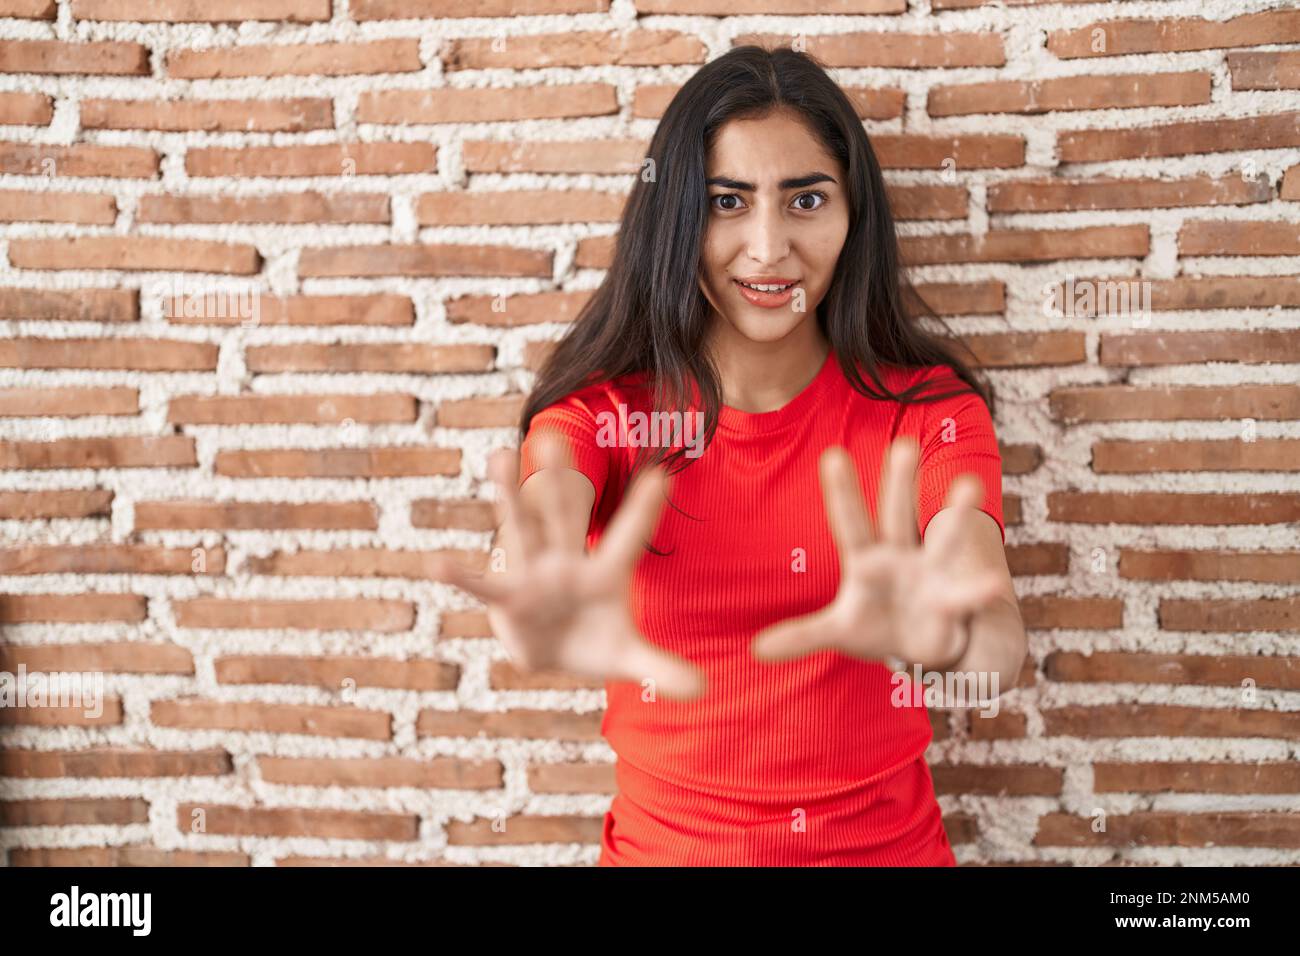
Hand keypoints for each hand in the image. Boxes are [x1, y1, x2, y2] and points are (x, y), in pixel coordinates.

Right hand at [429, 431, 705, 699]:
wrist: (554, 654)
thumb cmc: (594, 642)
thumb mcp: (630, 658)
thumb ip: (662, 668)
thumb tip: (702, 688)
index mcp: (605, 572)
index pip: (630, 538)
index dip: (645, 510)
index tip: (663, 476)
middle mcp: (567, 563)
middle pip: (565, 516)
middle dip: (561, 479)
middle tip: (554, 434)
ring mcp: (534, 576)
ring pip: (522, 530)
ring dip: (510, 498)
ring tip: (500, 458)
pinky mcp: (509, 600)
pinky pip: (483, 586)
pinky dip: (462, 578)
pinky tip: (437, 565)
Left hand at [750, 437, 1002, 671]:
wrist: (920, 645)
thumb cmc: (874, 626)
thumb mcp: (837, 631)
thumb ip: (801, 636)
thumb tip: (756, 650)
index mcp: (865, 560)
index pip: (849, 522)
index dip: (841, 493)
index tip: (833, 454)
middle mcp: (898, 556)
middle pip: (896, 515)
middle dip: (900, 484)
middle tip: (905, 444)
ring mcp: (928, 574)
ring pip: (941, 541)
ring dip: (955, 514)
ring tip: (970, 484)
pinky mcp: (950, 603)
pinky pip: (964, 595)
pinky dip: (976, 591)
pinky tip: (990, 582)